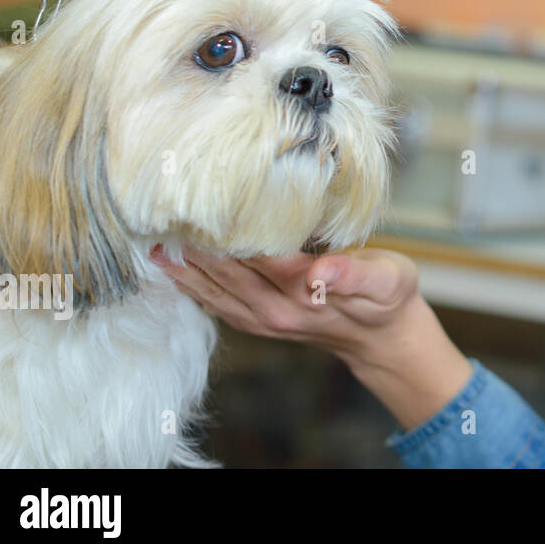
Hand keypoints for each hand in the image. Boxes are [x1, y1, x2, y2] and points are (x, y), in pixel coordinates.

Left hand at [150, 243, 472, 429]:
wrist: (383, 337)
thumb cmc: (389, 296)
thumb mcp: (388, 280)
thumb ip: (354, 275)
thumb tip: (320, 274)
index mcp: (308, 293)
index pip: (260, 258)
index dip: (232, 234)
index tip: (204, 206)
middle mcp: (279, 310)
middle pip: (228, 275)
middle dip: (197, 249)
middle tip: (165, 217)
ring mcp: (266, 321)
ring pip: (216, 294)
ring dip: (185, 271)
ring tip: (155, 244)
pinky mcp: (260, 324)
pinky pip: (218, 306)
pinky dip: (193, 288)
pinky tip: (174, 272)